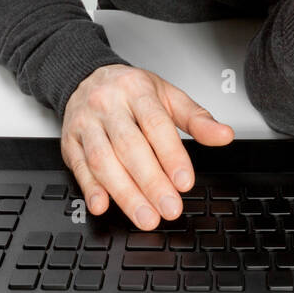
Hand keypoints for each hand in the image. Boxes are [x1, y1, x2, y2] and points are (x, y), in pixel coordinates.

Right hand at [61, 64, 233, 229]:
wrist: (86, 77)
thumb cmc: (130, 91)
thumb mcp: (168, 95)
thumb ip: (197, 118)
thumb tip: (224, 135)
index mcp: (137, 91)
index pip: (156, 125)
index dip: (171, 155)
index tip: (184, 181)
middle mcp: (108, 105)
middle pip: (130, 147)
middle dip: (151, 182)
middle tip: (169, 208)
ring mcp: (86, 123)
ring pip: (103, 160)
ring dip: (124, 193)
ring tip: (145, 216)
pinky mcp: (69, 141)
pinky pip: (79, 167)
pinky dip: (90, 189)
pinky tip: (102, 205)